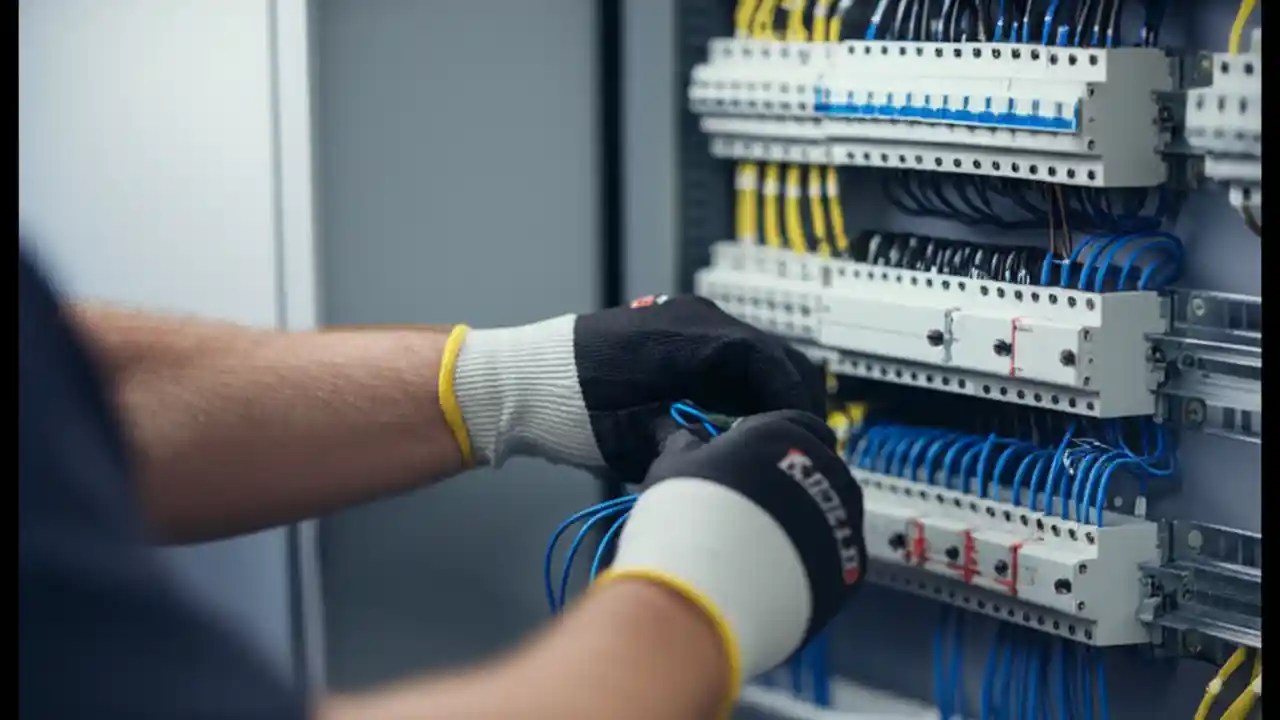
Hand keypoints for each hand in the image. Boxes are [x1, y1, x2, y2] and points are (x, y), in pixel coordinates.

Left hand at [441, 295, 823, 480]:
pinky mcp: (677, 332)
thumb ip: (697, 443)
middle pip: (772, 355)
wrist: (525, 381)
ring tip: (773, 440)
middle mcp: (698, 319)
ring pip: (755, 355)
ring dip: (770, 393)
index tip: (807, 441)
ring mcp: (688, 321)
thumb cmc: (574, 411)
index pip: (772, 363)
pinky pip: (730, 356)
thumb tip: (739, 457)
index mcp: (693, 339)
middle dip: (792, 401)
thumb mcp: (640, 439)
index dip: (796, 405)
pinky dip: (746, 386)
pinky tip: (742, 422)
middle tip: (799, 447)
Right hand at [598, 410, 865, 688]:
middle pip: (821, 468)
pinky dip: (816, 562)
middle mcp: (829, 472)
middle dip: (795, 483)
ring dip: (809, 522)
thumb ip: (688, 445)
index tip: (755, 460)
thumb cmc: (687, 515)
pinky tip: (782, 576)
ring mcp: (846, 521)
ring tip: (767, 548)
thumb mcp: (674, 465)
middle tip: (757, 508)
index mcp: (789, 435)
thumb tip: (688, 437)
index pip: (799, 424)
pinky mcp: (852, 570)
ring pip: (834, 513)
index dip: (777, 442)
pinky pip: (838, 557)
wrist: (709, 592)